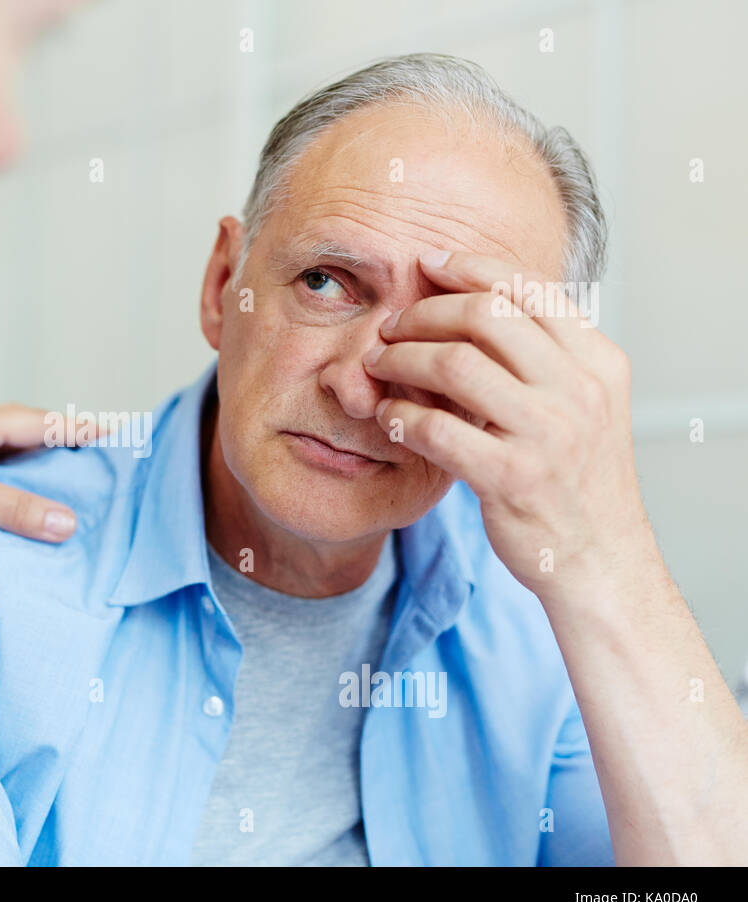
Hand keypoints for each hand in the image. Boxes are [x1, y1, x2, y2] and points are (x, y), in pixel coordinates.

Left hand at [0, 403, 85, 565]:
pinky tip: (1, 498)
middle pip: (17, 429)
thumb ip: (12, 508)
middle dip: (54, 438)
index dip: (74, 429)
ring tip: (54, 474)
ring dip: (25, 458)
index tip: (109, 432)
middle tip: (88, 450)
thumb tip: (66, 522)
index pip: (37, 422)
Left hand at [365, 250, 651, 604]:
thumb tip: (484, 300)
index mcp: (598, 361)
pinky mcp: (512, 478)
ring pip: (454, 364)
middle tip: (391, 326)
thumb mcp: (585, 403)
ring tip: (378, 365)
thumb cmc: (579, 479)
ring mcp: (548, 434)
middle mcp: (579, 389)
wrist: (602, 559)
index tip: (427, 263)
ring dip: (402, 359)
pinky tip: (387, 415)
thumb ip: (547, 355)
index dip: (469, 266)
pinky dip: (401, 416)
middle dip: (425, 312)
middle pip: (485, 315)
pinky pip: (436, 429)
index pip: (528, 287)